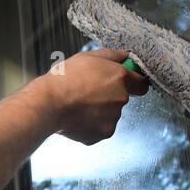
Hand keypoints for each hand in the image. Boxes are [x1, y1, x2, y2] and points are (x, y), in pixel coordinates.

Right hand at [33, 49, 148, 144]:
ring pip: (110, 115)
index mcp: (120, 78)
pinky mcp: (103, 133)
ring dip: (99, 111)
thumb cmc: (64, 79)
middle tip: (88, 93)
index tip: (126, 84)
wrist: (48, 104)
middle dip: (108, 97)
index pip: (141, 84)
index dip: (134, 83)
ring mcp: (113, 118)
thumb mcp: (88, 57)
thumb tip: (125, 56)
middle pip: (121, 99)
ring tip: (79, 105)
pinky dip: (91, 125)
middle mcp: (120, 98)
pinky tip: (77, 117)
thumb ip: (112, 55)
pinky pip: (100, 128)